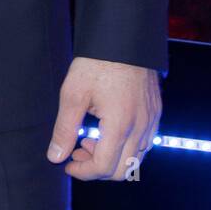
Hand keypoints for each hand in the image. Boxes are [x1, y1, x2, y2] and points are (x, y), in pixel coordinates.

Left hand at [46, 56, 160, 180]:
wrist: (123, 37)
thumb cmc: (97, 62)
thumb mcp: (73, 94)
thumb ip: (64, 129)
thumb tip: (56, 157)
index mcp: (120, 124)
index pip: (105, 167)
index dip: (83, 172)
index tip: (67, 164)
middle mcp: (141, 126)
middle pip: (124, 170)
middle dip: (97, 169)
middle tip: (77, 153)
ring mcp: (152, 120)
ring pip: (136, 159)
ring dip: (112, 158)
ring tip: (90, 140)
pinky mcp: (155, 112)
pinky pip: (145, 144)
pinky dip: (126, 148)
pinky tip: (107, 132)